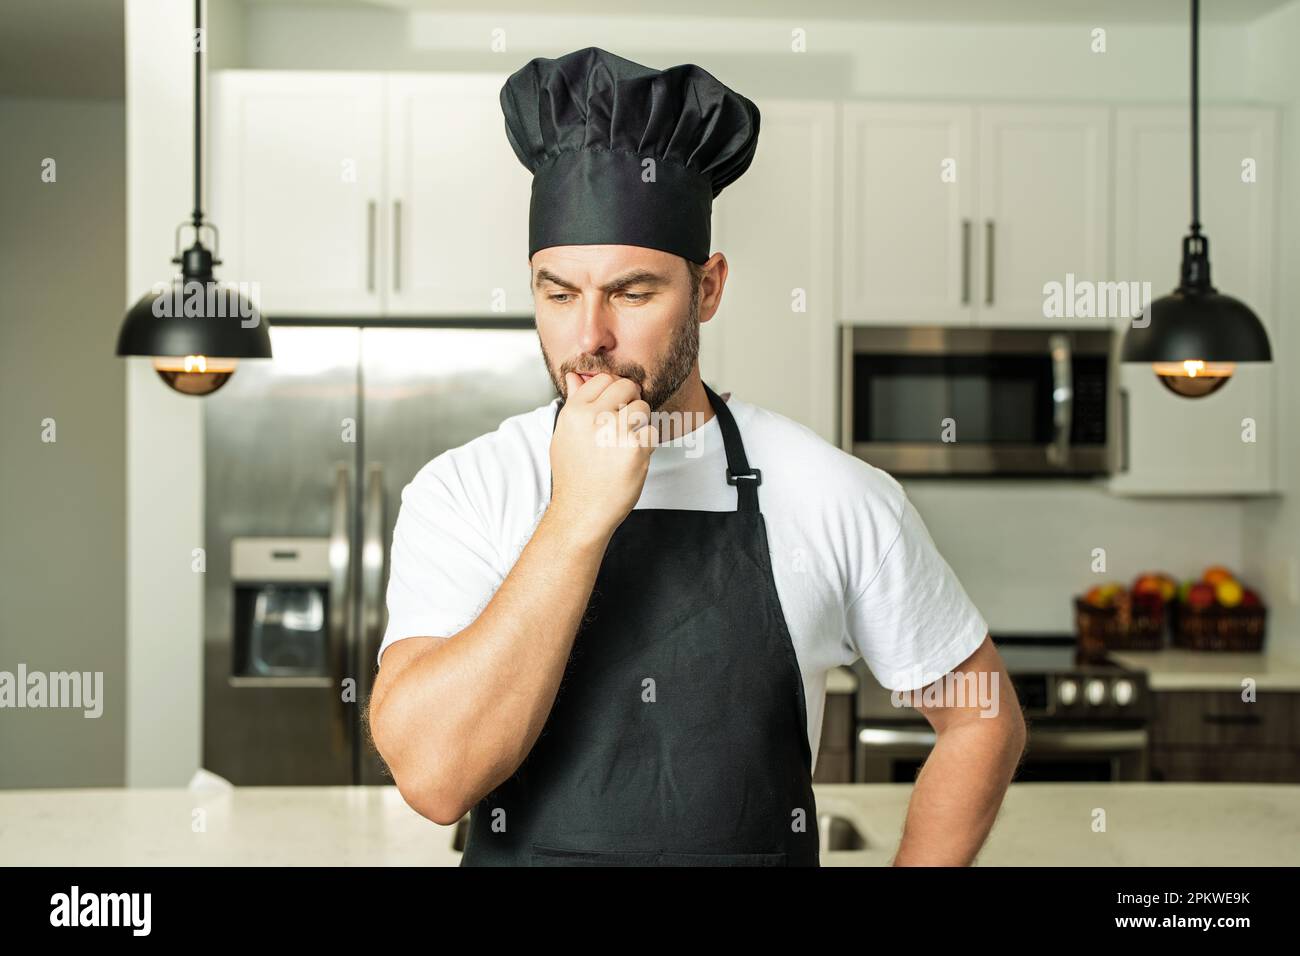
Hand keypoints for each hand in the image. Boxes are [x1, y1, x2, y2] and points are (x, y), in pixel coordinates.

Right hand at [548, 372, 657, 541]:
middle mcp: (593, 418)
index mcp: (575, 412)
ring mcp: (615, 432)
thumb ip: (574, 403)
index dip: (613, 393)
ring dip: (640, 424)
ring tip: (625, 445)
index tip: (613, 409)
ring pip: (643, 407)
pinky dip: (647, 446)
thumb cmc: (573, 475)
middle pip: (627, 386)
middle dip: (631, 401)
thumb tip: (574, 375)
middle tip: (625, 425)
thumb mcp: (564, 435)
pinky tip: (631, 460)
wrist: (581, 512)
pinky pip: (652, 432)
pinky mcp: (635, 448)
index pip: (604, 379)